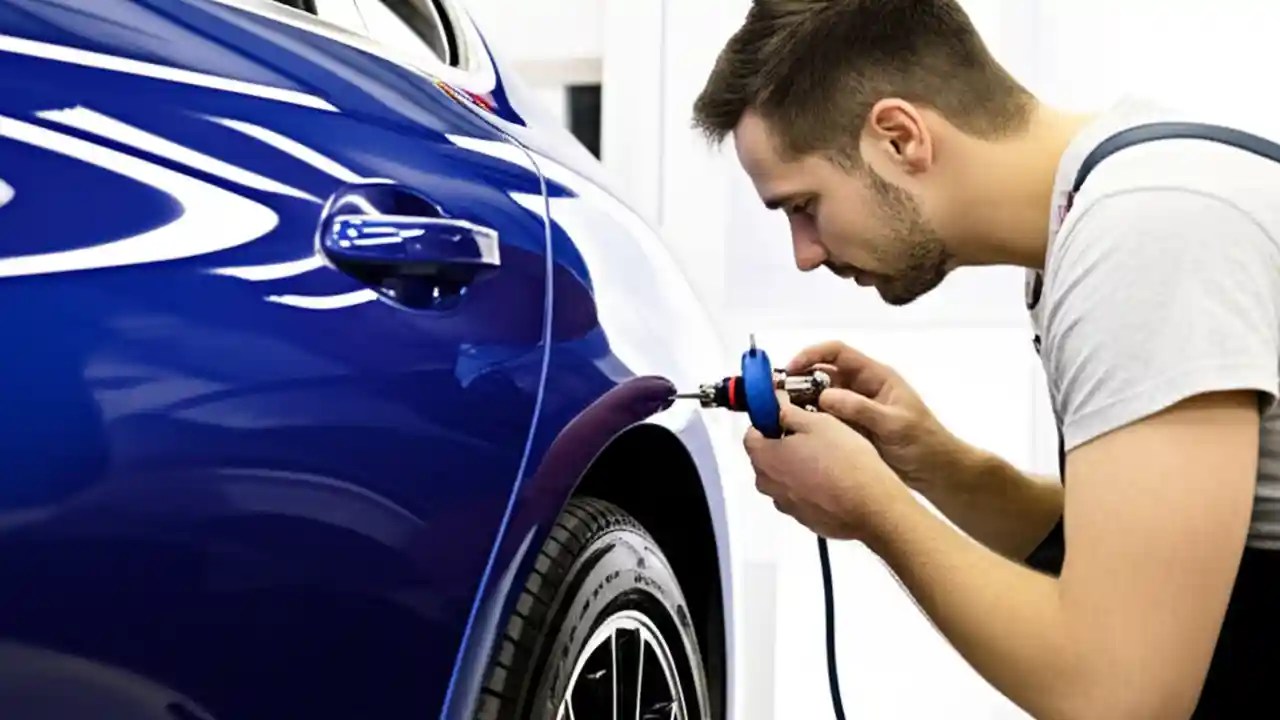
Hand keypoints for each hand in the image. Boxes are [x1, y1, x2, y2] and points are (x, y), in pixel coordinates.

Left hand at [744, 392, 912, 541]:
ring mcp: (785, 504)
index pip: (750, 434)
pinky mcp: (803, 518)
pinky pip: (799, 495)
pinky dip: (809, 486)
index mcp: (765, 458)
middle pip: (766, 457)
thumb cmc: (845, 464)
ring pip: (783, 477)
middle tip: (810, 433)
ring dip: (797, 465)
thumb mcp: (818, 423)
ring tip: (826, 456)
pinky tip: (833, 478)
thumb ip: (789, 411)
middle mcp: (769, 484)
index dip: (767, 421)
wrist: (871, 507)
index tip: (784, 414)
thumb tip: (776, 402)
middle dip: (782, 443)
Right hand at [787, 340, 970, 492]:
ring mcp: (853, 409)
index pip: (837, 353)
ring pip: (818, 398)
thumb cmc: (923, 442)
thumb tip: (824, 396)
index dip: (812, 355)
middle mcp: (860, 388)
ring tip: (781, 417)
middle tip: (775, 398)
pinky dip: (808, 423)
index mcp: (874, 376)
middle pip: (822, 374)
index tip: (790, 369)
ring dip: (800, 404)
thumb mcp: (894, 424)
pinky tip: (795, 434)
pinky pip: (823, 420)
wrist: (937, 473)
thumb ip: (861, 409)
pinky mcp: (849, 429)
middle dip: (799, 381)